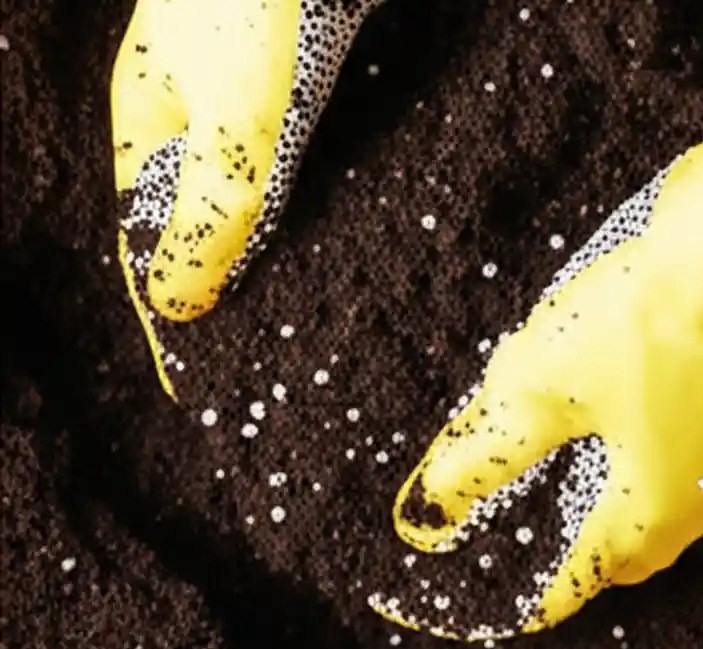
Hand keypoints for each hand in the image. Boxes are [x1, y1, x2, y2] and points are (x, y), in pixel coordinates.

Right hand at [112, 0, 379, 396]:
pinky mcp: (314, 68)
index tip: (211, 371)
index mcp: (151, 121)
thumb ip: (210, 217)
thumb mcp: (235, 128)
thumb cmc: (263, 9)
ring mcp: (256, 85)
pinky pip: (312, 149)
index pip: (148, 234)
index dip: (176, 298)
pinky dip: (329, 190)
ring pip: (265, 184)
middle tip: (287, 346)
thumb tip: (177, 307)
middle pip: (207, 212)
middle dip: (238, 276)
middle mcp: (197, 105)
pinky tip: (367, 226)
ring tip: (331, 305)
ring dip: (291, 238)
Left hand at [371, 0, 702, 639]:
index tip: (516, 604)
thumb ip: (488, 451)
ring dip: (633, 495)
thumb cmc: (654, 321)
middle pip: (643, 544)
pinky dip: (665, 442)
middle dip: (597, 552)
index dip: (543, 593)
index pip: (587, 575)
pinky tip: (643, 401)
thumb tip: (430, 508)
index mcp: (653, 508)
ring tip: (592, 475)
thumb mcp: (543, 385)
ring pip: (681, 492)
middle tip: (552, 542)